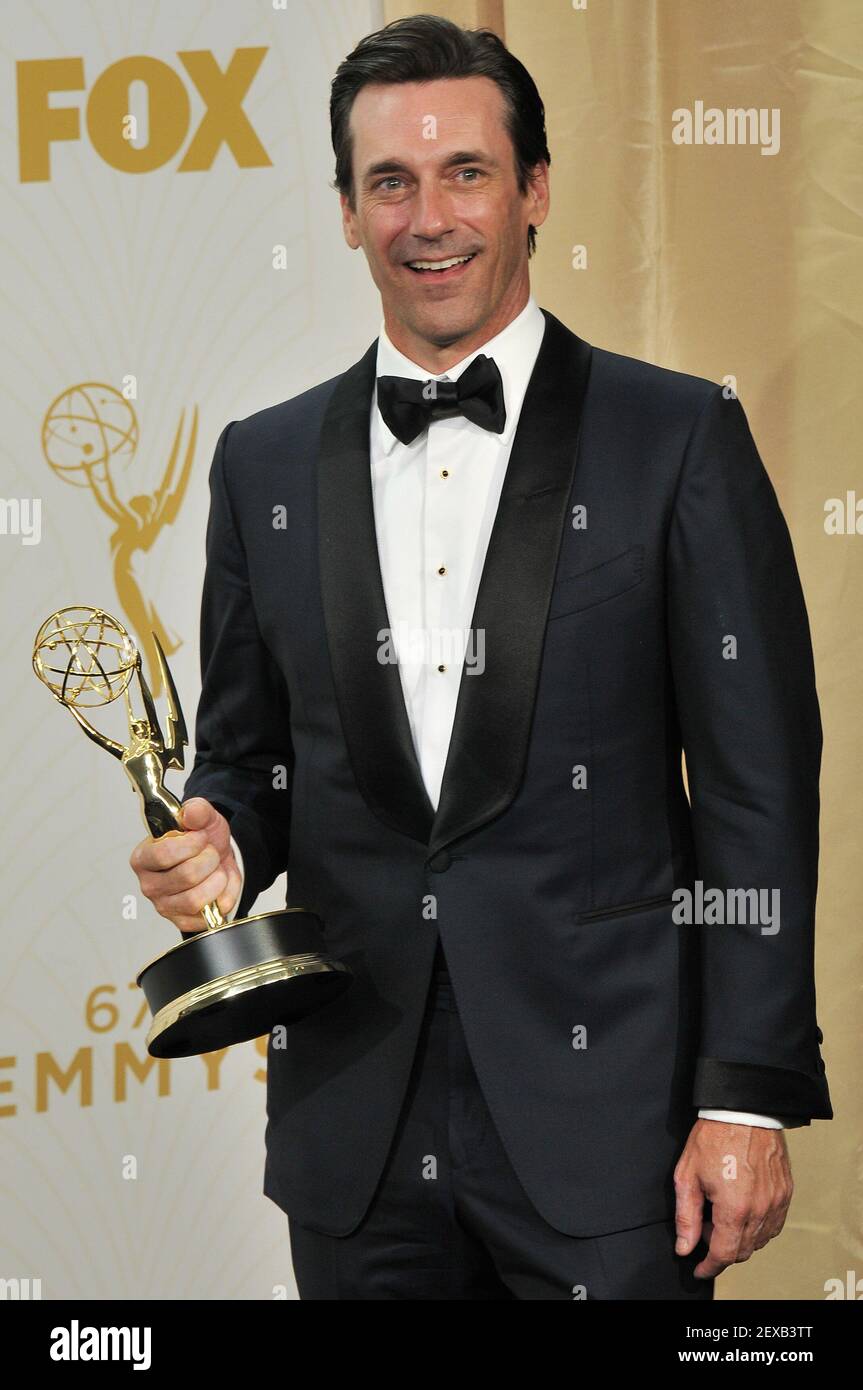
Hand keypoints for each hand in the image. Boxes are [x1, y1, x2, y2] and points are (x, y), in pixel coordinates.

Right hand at [128, 796, 241, 934]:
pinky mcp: (183, 922)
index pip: (164, 855)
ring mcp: (165, 906)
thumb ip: (197, 810)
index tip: (201, 837)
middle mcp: (149, 885)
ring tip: (216, 868)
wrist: (217, 856)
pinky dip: (224, 895)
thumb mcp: (202, 817)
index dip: (191, 844)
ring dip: (217, 878)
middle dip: (209, 859)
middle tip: (211, 852)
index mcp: (143, 858)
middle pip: (185, 876)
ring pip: (197, 899)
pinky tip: (219, 884)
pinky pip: (210, 914)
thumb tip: (190, 813)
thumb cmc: (201, 840)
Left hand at [673, 1118, 793, 1278]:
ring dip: (740, 1238)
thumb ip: (686, 1217)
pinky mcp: (786, 1192)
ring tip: (722, 1214)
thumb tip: (684, 1247)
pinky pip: (775, 1224)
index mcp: (734, 1209)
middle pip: (742, 1251)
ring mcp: (777, 1202)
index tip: (699, 1269)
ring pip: (760, 1240)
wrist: (744, 1110)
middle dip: (721, 1249)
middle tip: (705, 1228)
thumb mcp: (688, 1176)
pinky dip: (759, 1227)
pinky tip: (743, 1210)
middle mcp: (760, 1210)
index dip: (709, 1267)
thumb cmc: (713, 1137)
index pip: (724, 1254)